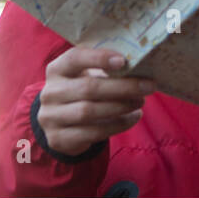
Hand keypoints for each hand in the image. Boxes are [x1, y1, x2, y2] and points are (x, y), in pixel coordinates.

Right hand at [36, 48, 156, 156]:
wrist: (60, 123)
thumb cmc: (81, 90)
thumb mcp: (86, 75)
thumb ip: (105, 69)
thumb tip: (139, 65)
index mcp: (56, 70)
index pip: (74, 58)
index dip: (98, 58)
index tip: (124, 61)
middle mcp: (50, 93)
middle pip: (88, 88)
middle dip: (123, 87)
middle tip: (148, 86)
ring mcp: (51, 117)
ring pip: (89, 112)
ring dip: (121, 106)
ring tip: (141, 101)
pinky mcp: (58, 139)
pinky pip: (93, 132)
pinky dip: (118, 124)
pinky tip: (134, 117)